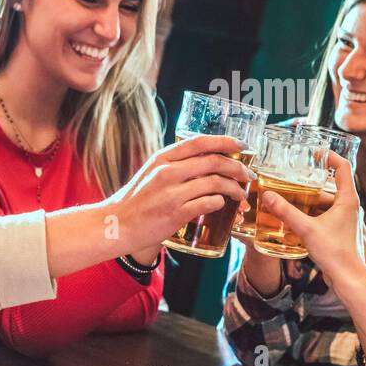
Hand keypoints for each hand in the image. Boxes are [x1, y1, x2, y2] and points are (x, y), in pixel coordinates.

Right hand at [108, 134, 251, 252]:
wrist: (117, 224)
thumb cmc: (137, 199)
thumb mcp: (152, 172)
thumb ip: (176, 164)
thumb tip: (206, 158)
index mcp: (163, 158)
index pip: (200, 142)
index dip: (225, 141)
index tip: (242, 144)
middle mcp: (168, 172)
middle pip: (214, 162)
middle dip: (238, 168)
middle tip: (248, 175)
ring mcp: (172, 193)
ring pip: (216, 183)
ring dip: (234, 189)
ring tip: (241, 195)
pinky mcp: (176, 213)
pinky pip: (209, 203)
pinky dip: (220, 203)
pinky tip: (222, 205)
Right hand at [257, 153, 365, 291]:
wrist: (347, 278)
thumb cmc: (335, 253)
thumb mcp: (307, 229)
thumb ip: (286, 211)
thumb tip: (268, 195)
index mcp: (348, 199)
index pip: (343, 167)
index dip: (329, 156)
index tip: (314, 152)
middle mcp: (350, 206)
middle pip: (333, 182)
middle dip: (314, 177)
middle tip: (296, 172)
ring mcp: (346, 218)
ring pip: (328, 199)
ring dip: (311, 195)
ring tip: (291, 192)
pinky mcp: (340, 230)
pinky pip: (325, 213)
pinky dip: (312, 210)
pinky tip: (296, 214)